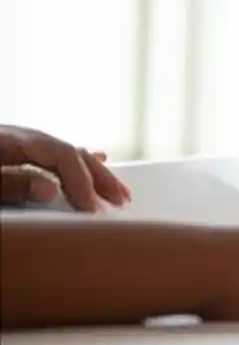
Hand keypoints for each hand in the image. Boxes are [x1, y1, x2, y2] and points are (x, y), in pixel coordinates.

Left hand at [0, 125, 129, 210]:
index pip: (64, 155)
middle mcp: (21, 136)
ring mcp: (18, 140)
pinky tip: (97, 159)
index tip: (94, 208)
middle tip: (121, 201)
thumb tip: (50, 190)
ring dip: (94, 173)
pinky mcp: (14, 149)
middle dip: (100, 177)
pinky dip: (78, 164)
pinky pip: (55, 154)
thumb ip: (12, 183)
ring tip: (116, 192)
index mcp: (15, 139)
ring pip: (67, 153)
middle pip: (72, 152)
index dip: (84, 181)